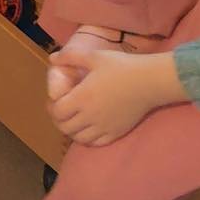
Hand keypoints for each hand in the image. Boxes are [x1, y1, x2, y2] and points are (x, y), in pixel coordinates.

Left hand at [48, 50, 184, 146]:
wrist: (148, 82)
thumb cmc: (120, 66)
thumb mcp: (94, 57)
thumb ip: (71, 57)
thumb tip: (52, 58)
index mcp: (82, 97)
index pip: (58, 112)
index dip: (51, 108)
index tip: (53, 100)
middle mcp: (90, 116)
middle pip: (65, 127)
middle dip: (59, 120)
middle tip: (61, 110)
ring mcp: (104, 127)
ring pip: (79, 138)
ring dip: (72, 130)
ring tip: (73, 119)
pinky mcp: (116, 133)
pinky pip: (96, 142)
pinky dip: (87, 138)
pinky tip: (88, 127)